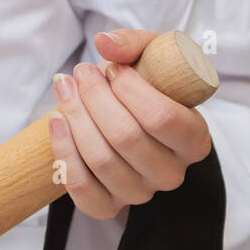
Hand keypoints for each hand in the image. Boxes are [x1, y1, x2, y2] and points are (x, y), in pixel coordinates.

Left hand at [48, 29, 212, 220]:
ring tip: (64, 89)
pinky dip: (62, 150)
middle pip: (126, 137)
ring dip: (74, 118)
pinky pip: (80, 186)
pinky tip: (55, 120)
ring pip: (101, 159)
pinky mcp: (106, 206)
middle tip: (79, 73)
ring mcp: (139, 193)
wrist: (118, 118)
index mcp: (193, 139)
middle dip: (94, 98)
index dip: (130, 89)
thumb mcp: (148, 58)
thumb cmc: (140, 87)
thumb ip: (132, 44)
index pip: (162, 118)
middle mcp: (171, 172)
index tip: (110, 68)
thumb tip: (105, 44)